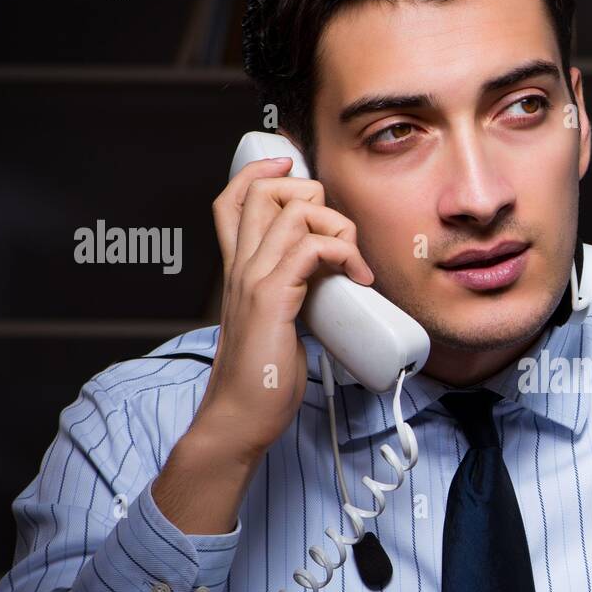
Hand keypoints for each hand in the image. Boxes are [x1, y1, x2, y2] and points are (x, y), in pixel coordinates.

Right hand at [194, 153, 374, 463]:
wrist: (239, 418)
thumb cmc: (261, 381)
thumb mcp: (280, 325)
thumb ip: (295, 298)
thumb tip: (330, 285)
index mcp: (239, 271)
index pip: (233, 200)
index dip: (263, 173)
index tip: (297, 174)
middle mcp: (240, 267)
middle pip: (264, 190)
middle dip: (311, 193)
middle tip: (339, 234)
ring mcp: (253, 280)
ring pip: (294, 212)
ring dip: (338, 226)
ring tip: (353, 263)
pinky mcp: (272, 299)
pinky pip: (311, 247)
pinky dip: (343, 252)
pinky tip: (357, 278)